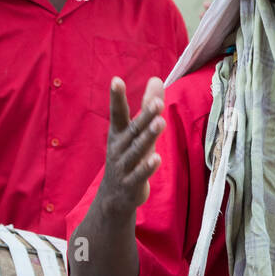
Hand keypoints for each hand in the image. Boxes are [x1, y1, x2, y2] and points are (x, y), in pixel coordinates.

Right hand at [98, 76, 164, 219]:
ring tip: (160, 123)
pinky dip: (147, 167)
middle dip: (144, 116)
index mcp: (118, 133)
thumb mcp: (135, 132)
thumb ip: (147, 106)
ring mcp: (124, 167)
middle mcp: (119, 148)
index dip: (117, 97)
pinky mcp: (131, 184)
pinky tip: (157, 158)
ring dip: (148, 137)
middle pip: (133, 130)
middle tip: (157, 102)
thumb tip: (156, 79)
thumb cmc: (127, 157)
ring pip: (137, 150)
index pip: (118, 113)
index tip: (116, 80)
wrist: (114, 196)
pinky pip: (139, 175)